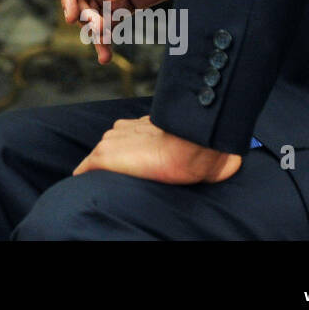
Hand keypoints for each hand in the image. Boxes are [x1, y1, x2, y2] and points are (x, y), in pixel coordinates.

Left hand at [72, 115, 241, 183]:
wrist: (190, 144)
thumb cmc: (197, 144)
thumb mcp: (189, 140)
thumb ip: (188, 144)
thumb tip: (227, 162)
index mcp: (137, 125)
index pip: (124, 141)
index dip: (127, 154)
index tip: (134, 163)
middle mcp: (119, 130)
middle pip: (109, 149)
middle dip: (114, 162)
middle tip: (126, 175)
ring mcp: (109, 142)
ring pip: (98, 158)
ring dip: (102, 169)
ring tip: (110, 184)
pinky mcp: (103, 156)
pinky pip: (85, 168)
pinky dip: (84, 176)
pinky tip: (81, 184)